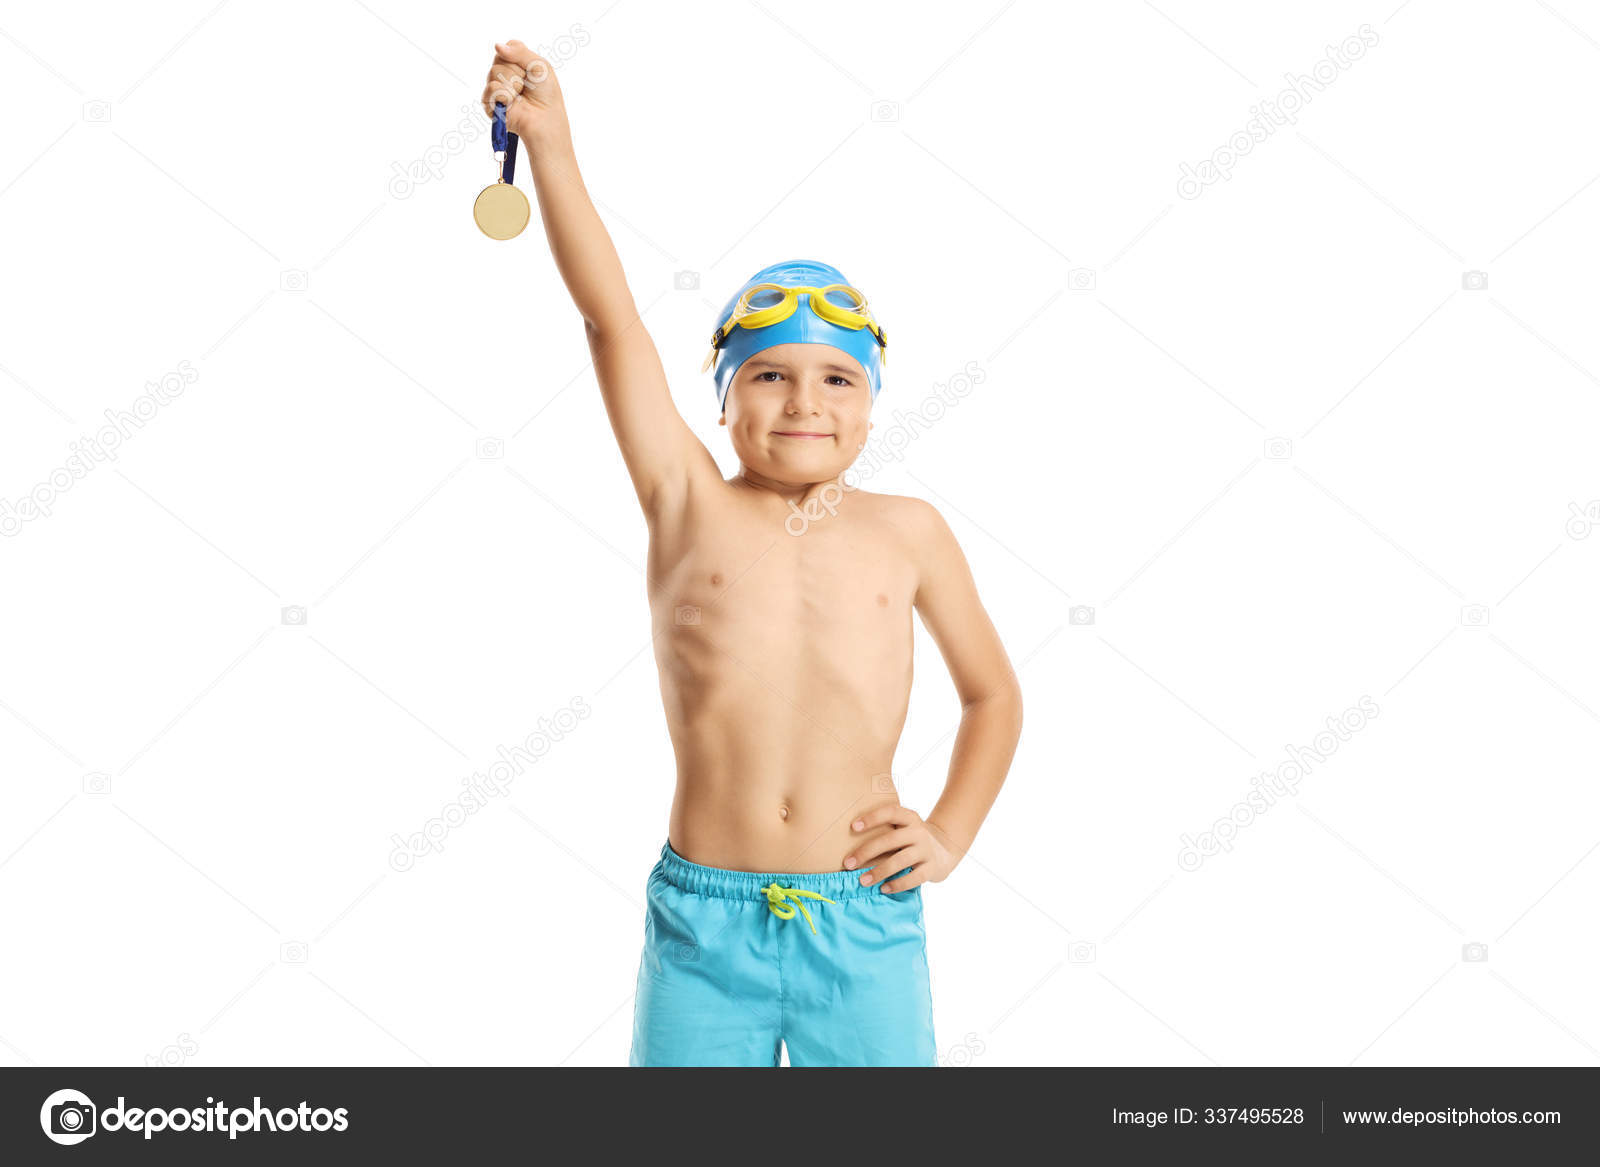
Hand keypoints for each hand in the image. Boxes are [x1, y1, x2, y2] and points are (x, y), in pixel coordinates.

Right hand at [481, 40, 569, 146]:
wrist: (544, 118)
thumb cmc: (546, 94)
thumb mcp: (540, 65)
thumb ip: (519, 51)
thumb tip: (497, 46)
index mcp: (514, 63)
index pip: (506, 48)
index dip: (518, 57)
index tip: (529, 70)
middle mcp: (503, 74)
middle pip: (499, 58)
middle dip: (517, 71)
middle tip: (526, 85)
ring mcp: (496, 87)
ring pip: (494, 72)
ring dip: (513, 84)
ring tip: (520, 95)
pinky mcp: (490, 103)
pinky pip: (491, 88)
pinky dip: (504, 94)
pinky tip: (512, 102)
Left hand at [843, 805, 957, 892]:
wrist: (946, 850)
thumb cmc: (911, 839)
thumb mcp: (904, 827)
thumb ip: (885, 829)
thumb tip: (846, 840)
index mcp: (910, 818)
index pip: (891, 812)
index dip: (872, 818)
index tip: (853, 826)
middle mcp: (919, 832)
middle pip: (890, 840)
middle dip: (866, 852)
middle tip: (848, 864)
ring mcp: (926, 850)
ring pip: (900, 860)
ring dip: (879, 871)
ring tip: (862, 881)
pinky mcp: (932, 868)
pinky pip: (914, 878)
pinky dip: (897, 884)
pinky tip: (883, 889)